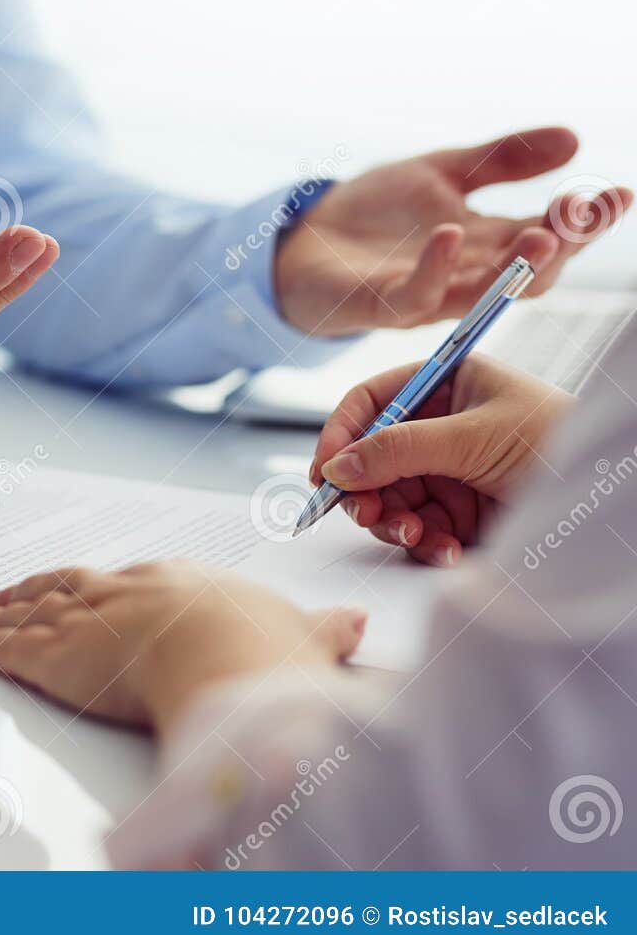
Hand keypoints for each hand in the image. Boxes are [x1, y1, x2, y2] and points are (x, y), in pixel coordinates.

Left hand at [0, 563, 364, 734]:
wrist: (226, 657)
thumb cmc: (261, 648)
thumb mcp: (302, 635)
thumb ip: (322, 631)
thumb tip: (352, 624)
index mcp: (179, 582)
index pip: (131, 581)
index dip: (104, 585)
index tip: (89, 586)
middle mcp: (124, 591)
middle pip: (70, 585)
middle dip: (38, 588)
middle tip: (10, 589)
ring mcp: (86, 619)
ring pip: (34, 611)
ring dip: (3, 611)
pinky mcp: (55, 656)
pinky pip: (11, 647)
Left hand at [275, 127, 630, 335]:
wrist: (303, 240)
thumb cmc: (375, 214)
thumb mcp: (442, 172)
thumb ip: (501, 160)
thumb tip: (572, 139)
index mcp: (487, 244)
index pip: (549, 236)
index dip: (586, 220)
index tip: (621, 193)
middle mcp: (465, 276)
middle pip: (529, 272)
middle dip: (562, 246)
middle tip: (582, 214)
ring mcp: (425, 295)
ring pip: (483, 293)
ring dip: (515, 266)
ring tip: (540, 230)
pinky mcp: (380, 305)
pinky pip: (415, 295)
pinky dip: (435, 266)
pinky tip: (450, 233)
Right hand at [309, 355, 573, 565]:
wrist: (609, 502)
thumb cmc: (557, 443)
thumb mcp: (471, 438)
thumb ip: (397, 449)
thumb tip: (336, 467)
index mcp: (447, 385)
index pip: (372, 400)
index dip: (342, 432)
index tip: (325, 470)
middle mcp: (443, 426)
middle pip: (372, 456)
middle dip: (365, 488)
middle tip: (364, 513)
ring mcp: (451, 471)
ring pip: (390, 498)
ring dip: (393, 521)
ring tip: (413, 535)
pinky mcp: (461, 513)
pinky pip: (419, 528)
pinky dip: (424, 543)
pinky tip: (444, 549)